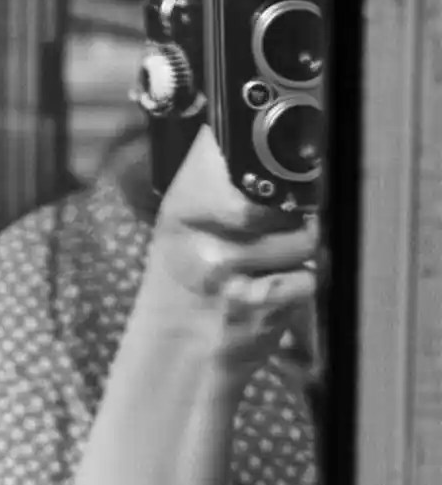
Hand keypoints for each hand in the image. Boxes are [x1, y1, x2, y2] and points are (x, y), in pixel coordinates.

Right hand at [140, 126, 317, 379]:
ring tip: (274, 262)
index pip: (237, 154)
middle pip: (282, 196)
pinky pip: (308, 278)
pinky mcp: (251, 303)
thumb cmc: (192, 277)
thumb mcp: (188, 220)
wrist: (176, 345)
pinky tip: (276, 288)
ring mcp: (223, 266)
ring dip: (302, 252)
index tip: (278, 175)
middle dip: (295, 211)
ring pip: (302, 237)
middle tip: (278, 227)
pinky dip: (304, 284)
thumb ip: (221, 179)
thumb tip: (278, 139)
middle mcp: (198, 228)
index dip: (271, 163)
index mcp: (183, 199)